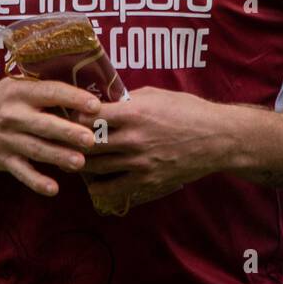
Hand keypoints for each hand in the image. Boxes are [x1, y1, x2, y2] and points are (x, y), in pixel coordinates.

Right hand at [0, 76, 100, 196]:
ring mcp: (7, 139)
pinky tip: (53, 189)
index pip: (50, 92)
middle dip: (67, 132)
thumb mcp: (17, 86)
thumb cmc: (3, 101)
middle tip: (90, 139)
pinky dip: (36, 181)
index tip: (95, 106)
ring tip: (80, 163)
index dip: (73, 98)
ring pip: (36, 149)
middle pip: (44, 124)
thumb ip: (44, 90)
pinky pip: (21, 172)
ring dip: (58, 156)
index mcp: (20, 91)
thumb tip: (87, 91)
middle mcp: (13, 115)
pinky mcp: (3, 160)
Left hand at [76, 86, 229, 214]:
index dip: (73, 116)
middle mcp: (133, 139)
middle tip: (65, 139)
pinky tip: (95, 179)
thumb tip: (102, 100)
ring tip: (75, 157)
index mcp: (133, 112)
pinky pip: (111, 189)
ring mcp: (139, 163)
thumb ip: (126, 98)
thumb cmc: (187, 110)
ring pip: (93, 168)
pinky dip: (97, 186)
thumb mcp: (155, 94)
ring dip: (80, 163)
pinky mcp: (146, 181)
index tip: (71, 115)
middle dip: (71, 141)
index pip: (87, 116)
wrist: (217, 139)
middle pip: (85, 144)